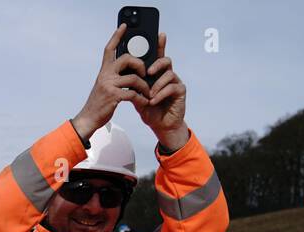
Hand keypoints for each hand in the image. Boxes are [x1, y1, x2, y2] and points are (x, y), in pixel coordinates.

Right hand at [72, 24, 150, 140]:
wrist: (88, 119)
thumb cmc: (99, 103)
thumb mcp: (104, 86)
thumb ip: (114, 76)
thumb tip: (130, 71)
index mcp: (104, 71)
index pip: (109, 49)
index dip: (117, 36)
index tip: (124, 26)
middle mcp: (105, 75)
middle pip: (127, 59)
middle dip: (140, 65)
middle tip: (145, 73)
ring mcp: (109, 85)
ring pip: (134, 77)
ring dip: (144, 86)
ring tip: (147, 92)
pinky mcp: (113, 96)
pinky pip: (133, 93)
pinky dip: (141, 98)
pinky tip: (143, 101)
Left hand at [133, 34, 189, 151]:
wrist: (161, 126)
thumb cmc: (150, 110)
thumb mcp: (137, 97)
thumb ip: (133, 86)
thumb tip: (123, 75)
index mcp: (157, 75)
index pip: (157, 57)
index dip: (159, 45)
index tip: (158, 34)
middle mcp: (167, 76)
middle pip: (166, 60)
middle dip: (157, 63)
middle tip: (149, 72)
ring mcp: (175, 82)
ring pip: (169, 74)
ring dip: (157, 84)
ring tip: (149, 95)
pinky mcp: (180, 91)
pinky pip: (172, 87)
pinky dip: (161, 94)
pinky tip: (153, 101)